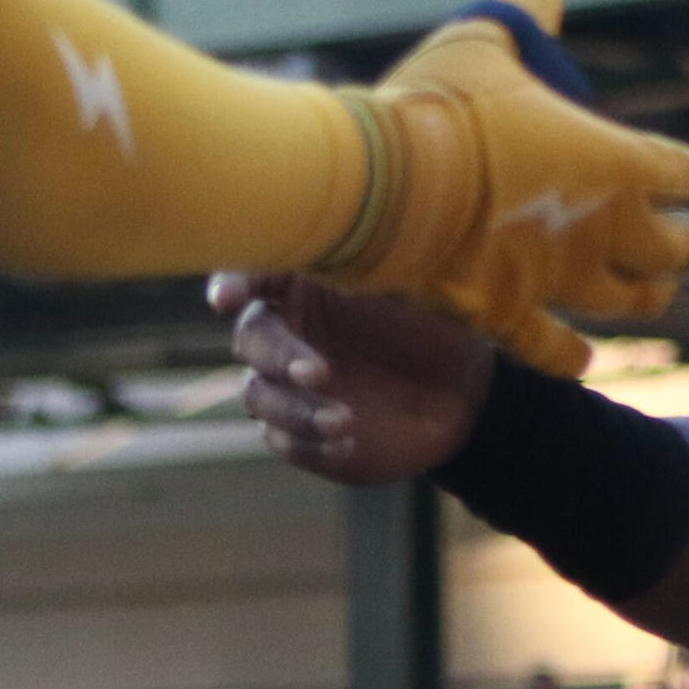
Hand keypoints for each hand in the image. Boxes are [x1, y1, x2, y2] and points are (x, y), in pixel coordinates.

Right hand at [219, 272, 497, 484]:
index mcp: (305, 286)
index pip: (253, 274)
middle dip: (281, 357)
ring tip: (345, 421)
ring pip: (259, 396)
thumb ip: (365, 264)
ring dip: (295, 409)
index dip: (233, 283)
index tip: (226, 298)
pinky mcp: (298, 432)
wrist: (462, 391)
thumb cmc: (434, 325)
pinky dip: (306, 442)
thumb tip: (327, 246)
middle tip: (320, 373)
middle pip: (252, 339)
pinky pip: (281, 439)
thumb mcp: (409, 283)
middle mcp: (287, 332)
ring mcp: (287, 385)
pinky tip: (348, 442)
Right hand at [326, 0, 688, 376]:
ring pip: (631, 300)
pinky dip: (572, 355)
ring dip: (649, 293)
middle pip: (671, 247)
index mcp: (615, 162)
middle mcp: (601, 229)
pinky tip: (585, 359)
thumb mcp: (483, 40)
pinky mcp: (506, 316)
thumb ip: (522, 14)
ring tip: (657, 289)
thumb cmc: (434, 105)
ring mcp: (556, 279)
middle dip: (683, 239)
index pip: (688, 172)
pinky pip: (552, 348)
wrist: (376, 185)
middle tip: (687, 233)